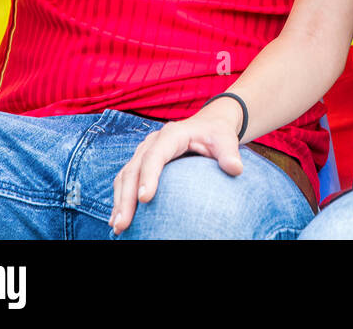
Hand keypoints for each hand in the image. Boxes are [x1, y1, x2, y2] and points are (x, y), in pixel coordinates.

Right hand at [110, 99, 244, 234]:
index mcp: (172, 134)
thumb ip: (229, 153)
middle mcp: (152, 142)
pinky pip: (126, 180)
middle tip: (123, 223)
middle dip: (126, 197)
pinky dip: (121, 198)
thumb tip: (236, 169)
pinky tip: (118, 219)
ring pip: (125, 176)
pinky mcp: (141, 162)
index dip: (148, 175)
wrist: (208, 125)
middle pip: (134, 168)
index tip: (145, 198)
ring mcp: (144, 152)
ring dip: (119, 201)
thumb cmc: (217, 134)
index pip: (156, 155)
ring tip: (117, 226)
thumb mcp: (226, 140)